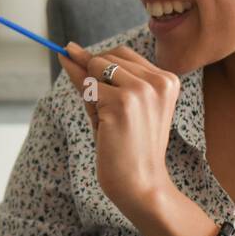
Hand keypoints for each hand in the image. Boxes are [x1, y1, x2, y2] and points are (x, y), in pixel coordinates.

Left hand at [60, 42, 179, 218]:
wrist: (140, 184)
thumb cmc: (126, 147)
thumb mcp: (113, 105)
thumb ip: (93, 77)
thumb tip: (67, 50)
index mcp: (167, 79)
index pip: (122, 53)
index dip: (98, 64)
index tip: (86, 76)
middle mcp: (159, 80)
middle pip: (107, 57)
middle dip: (94, 79)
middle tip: (107, 112)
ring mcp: (142, 89)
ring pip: (95, 68)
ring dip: (91, 93)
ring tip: (109, 121)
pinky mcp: (122, 102)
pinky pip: (87, 88)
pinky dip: (89, 106)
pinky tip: (106, 127)